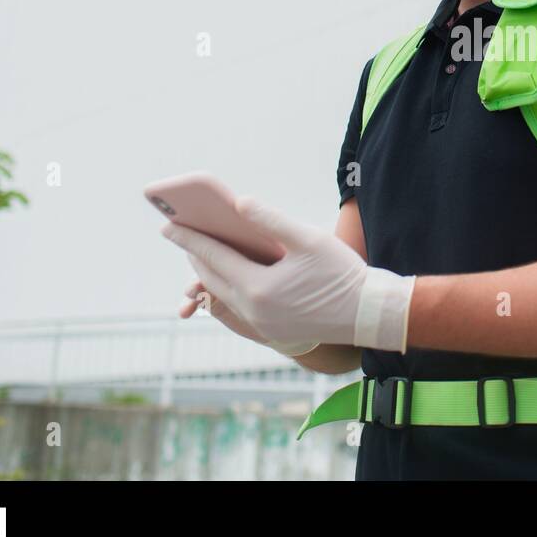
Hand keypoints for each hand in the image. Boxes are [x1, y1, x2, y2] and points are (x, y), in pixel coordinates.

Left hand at [162, 196, 414, 351]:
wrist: (368, 314)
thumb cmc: (342, 273)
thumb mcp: (309, 238)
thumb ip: (272, 220)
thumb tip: (238, 203)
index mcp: (258, 287)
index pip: (213, 257)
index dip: (189, 238)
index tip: (168, 224)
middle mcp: (254, 311)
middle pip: (212, 279)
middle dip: (194, 256)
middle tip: (181, 236)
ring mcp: (262, 325)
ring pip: (223, 295)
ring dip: (210, 274)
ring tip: (202, 255)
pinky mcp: (272, 333)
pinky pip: (239, 307)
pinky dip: (228, 288)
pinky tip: (232, 276)